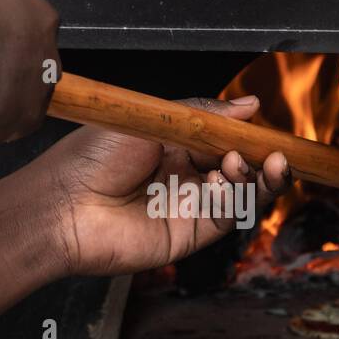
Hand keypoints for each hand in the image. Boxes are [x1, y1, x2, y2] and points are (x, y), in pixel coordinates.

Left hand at [35, 96, 290, 276]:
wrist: (62, 206)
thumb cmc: (91, 158)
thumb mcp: (151, 119)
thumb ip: (204, 113)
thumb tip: (250, 105)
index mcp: (174, 145)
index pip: (225, 139)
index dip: (250, 136)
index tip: (270, 129)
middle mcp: (185, 175)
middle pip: (241, 168)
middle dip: (263, 159)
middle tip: (276, 152)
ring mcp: (189, 205)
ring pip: (241, 194)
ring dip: (257, 178)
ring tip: (256, 163)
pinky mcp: (190, 233)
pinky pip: (227, 216)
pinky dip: (238, 199)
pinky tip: (228, 182)